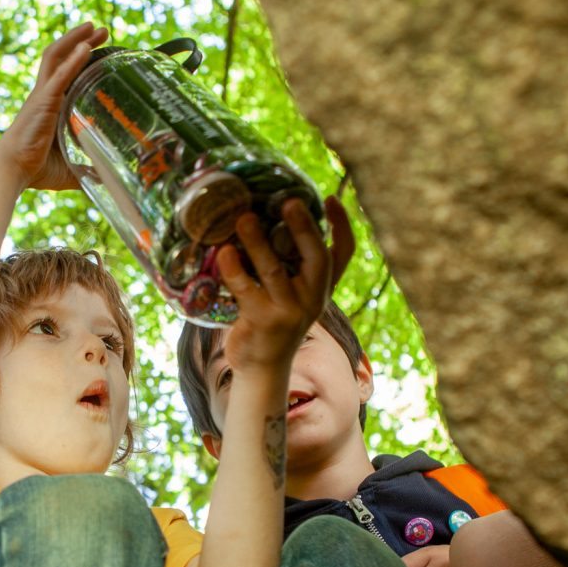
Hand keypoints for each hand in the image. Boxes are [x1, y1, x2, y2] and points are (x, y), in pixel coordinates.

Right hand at [0, 22, 108, 190]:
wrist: (13, 169)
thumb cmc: (36, 170)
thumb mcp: (70, 168)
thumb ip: (88, 169)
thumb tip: (110, 179)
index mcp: (49, 106)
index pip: (65, 73)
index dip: (81, 58)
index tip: (99, 49)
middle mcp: (45, 95)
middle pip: (62, 57)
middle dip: (82, 40)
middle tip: (103, 30)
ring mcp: (43, 95)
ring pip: (58, 56)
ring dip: (76, 39)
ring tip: (95, 27)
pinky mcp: (43, 100)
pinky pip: (59, 74)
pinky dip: (73, 59)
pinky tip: (86, 47)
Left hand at [215, 198, 334, 375]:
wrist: (263, 369)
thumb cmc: (273, 321)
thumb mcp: (291, 293)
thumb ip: (290, 265)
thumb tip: (265, 215)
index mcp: (321, 287)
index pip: (343, 253)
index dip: (342, 225)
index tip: (332, 197)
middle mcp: (312, 298)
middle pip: (317, 258)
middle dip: (304, 228)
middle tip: (289, 201)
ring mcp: (288, 311)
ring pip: (274, 271)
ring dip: (258, 242)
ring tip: (244, 217)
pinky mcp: (262, 322)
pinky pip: (246, 290)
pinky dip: (234, 270)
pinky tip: (224, 251)